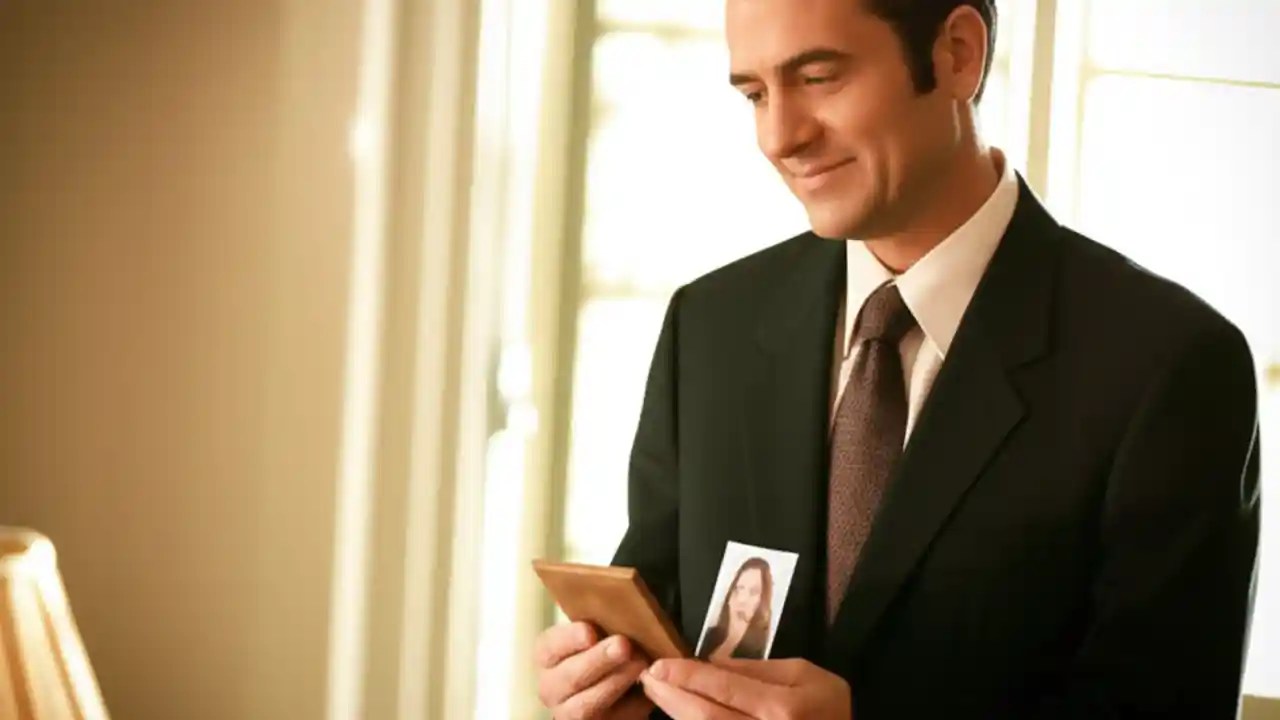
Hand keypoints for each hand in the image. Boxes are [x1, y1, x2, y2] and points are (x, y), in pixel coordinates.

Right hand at [533, 621, 653, 719]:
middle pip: (568, 677)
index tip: (590, 631)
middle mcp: (551, 686)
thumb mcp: (600, 629)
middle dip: (597, 660)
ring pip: (583, 706)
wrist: (617, 676)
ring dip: (614, 683)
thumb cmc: (607, 646)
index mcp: (548, 655)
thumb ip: (602, 620)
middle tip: (623, 645)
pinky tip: (646, 688)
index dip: (569, 638)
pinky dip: (631, 706)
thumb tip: (618, 605)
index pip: (549, 645)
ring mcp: (568, 712)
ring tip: (640, 665)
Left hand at [639, 657, 851, 719]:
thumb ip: (758, 668)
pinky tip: (680, 713)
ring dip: (676, 713)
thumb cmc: (829, 708)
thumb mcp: (804, 674)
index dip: (686, 675)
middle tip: (648, 677)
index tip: (659, 664)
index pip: (722, 688)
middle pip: (704, 717)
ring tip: (658, 692)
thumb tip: (712, 664)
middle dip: (671, 695)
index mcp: (781, 708)